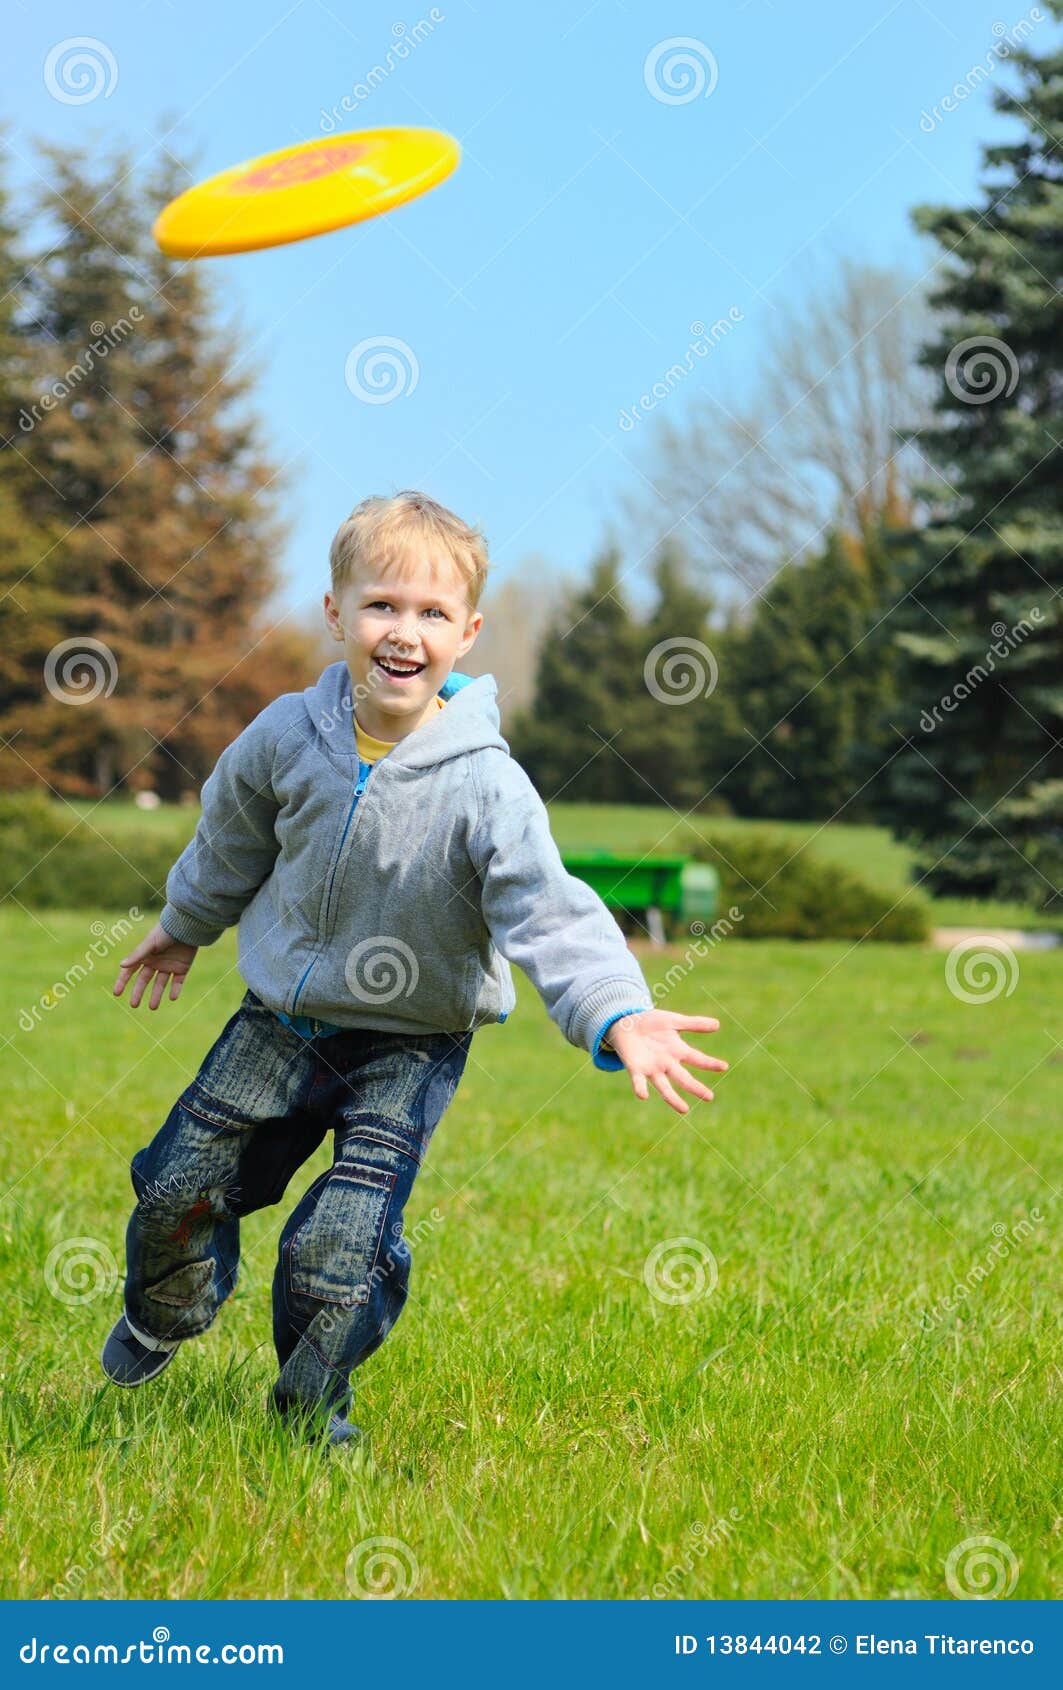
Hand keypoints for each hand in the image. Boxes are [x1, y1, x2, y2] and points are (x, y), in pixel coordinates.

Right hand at [113, 922, 197, 1008]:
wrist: (187, 927)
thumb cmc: (166, 932)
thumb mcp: (150, 944)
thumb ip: (137, 955)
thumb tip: (121, 965)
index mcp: (145, 956)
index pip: (130, 971)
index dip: (122, 982)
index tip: (117, 993)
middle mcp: (155, 962)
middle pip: (144, 980)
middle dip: (138, 992)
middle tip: (134, 1005)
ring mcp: (168, 966)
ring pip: (160, 984)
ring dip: (156, 995)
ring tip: (153, 1007)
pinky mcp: (182, 968)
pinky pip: (177, 982)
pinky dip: (175, 990)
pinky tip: (172, 997)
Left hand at [604, 1010, 726, 1113]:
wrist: (626, 1023)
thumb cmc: (651, 1023)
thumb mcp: (673, 1021)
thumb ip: (694, 1024)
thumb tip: (717, 1024)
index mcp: (677, 1051)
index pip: (697, 1059)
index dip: (709, 1063)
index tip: (724, 1066)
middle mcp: (667, 1064)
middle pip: (683, 1078)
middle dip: (696, 1087)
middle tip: (709, 1097)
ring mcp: (652, 1069)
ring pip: (664, 1087)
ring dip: (673, 1098)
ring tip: (684, 1110)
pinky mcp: (636, 1069)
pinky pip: (638, 1081)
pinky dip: (641, 1088)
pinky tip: (644, 1096)